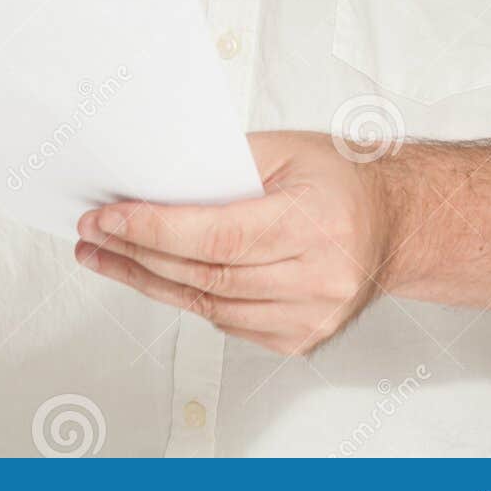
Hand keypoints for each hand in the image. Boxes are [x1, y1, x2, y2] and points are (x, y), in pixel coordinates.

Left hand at [75, 130, 394, 355]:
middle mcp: (317, 279)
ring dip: (150, 280)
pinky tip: (158, 275)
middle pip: (205, 275)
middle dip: (138, 252)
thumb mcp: (285, 150)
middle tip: (95, 232)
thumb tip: (154, 178)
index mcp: (314, 224)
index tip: (109, 217)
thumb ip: (222, 165)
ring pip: (208, 305)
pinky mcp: (300, 340)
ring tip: (108, 255)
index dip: (155, 229)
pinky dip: (189, 296)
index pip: (217, 235)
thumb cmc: (340, 179)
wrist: (394, 224)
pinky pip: (227, 322)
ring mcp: (311, 317)